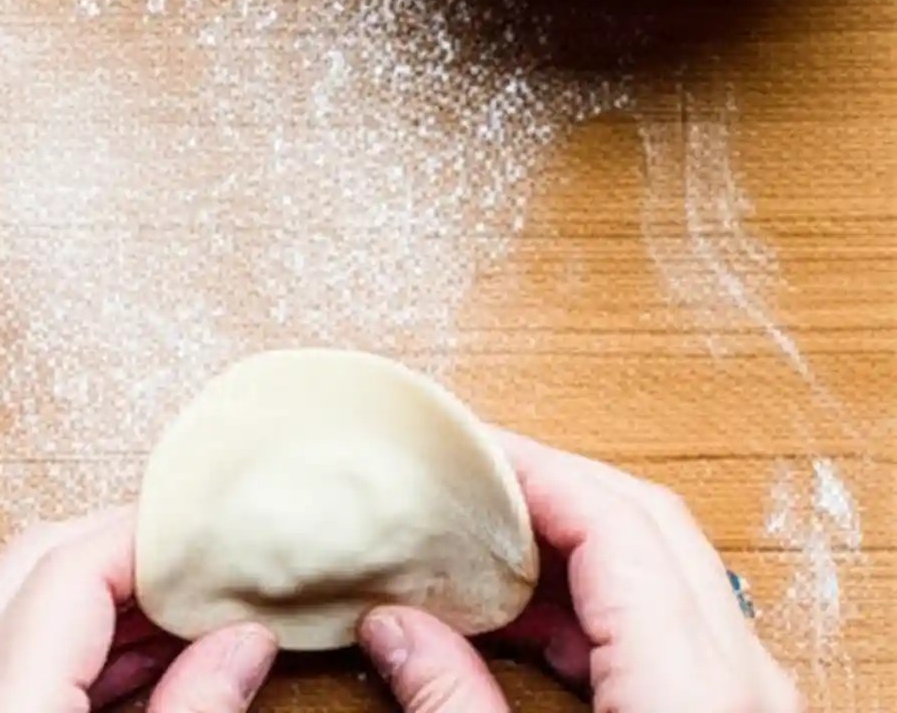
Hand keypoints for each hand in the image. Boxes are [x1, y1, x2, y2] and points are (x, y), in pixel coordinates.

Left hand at [0, 506, 277, 712]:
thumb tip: (243, 642)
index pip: (70, 567)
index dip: (150, 532)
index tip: (216, 525)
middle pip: (32, 563)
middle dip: (125, 547)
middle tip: (204, 560)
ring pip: (6, 603)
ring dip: (96, 593)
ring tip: (181, 611)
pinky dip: (60, 642)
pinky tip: (126, 663)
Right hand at [355, 430, 801, 712]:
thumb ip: (455, 708)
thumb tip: (394, 628)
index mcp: (691, 689)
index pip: (619, 525)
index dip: (536, 471)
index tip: (464, 452)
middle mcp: (738, 679)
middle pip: (649, 527)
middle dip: (551, 487)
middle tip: (466, 481)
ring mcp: (744, 696)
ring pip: (662, 568)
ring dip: (569, 541)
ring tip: (480, 544)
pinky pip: (665, 622)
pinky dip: (591, 600)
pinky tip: (526, 619)